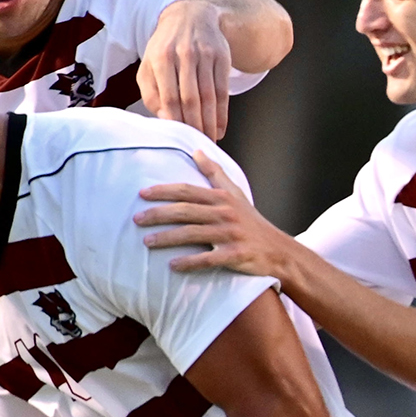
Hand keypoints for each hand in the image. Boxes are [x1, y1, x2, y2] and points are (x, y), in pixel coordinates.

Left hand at [135, 152, 299, 278]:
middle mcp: (225, 213)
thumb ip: (214, 173)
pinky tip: (172, 266)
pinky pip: (208, 258)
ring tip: (146, 242)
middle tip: (136, 219)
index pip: (187, 191)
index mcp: (222, 198)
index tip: (141, 194)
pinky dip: (190, 262)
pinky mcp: (235, 255)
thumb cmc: (252, 222)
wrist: (279, 251)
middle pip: (185, 211)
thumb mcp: (236, 194)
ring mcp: (230, 234)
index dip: (163, 191)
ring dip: (167, 238)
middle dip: (158, 214)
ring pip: (193, 234)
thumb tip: (196, 150)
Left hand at [139, 0, 232, 137]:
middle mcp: (184, 55)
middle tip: (197, 144)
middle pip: (191, 98)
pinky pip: (223, 90)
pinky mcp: (222, 57)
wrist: (191, 17)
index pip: (170, 96)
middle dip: (195, 125)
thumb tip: (164, 118)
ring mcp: (205, 55)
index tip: (179, 139)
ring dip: (210, 122)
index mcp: (162, 57)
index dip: (176, 120)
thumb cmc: (165, 48)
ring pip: (209, 96)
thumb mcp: (149, 65)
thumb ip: (150, 93)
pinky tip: (220, 127)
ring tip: (209, 140)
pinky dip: (223, 112)